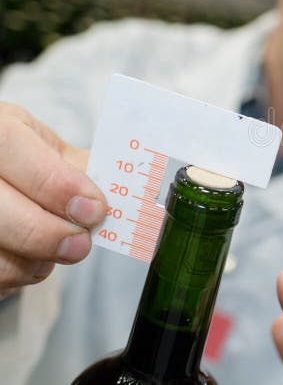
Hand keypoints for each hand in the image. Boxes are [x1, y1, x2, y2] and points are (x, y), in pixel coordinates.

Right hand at [0, 103, 107, 291]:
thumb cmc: (24, 160)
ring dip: (32, 261)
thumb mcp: (48, 150)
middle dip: (46, 233)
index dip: (55, 184)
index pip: (11, 149)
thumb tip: (127, 191)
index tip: (94, 209)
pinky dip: (16, 275)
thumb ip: (81, 168)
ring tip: (55, 252)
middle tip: (80, 245)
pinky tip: (29, 260)